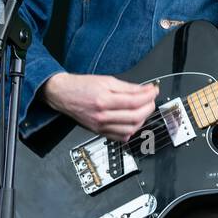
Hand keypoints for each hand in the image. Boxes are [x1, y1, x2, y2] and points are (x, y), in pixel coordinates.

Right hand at [41, 71, 158, 141]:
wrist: (63, 95)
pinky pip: (120, 137)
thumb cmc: (82, 86)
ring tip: (144, 109)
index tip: (154, 91)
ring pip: (130, 130)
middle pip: (134, 117)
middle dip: (148, 107)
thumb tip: (145, 89)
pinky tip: (133, 122)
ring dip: (142, 120)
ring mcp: (101, 126)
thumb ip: (127, 87)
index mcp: (104, 100)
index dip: (148, 96)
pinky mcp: (99, 132)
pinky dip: (131, 131)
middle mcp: (102, 116)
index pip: (134, 101)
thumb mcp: (106, 80)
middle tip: (151, 99)